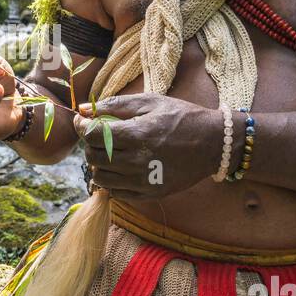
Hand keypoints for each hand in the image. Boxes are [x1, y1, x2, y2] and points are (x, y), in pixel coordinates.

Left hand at [72, 93, 221, 199]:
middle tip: (98, 135)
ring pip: (101, 178)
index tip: (83, 121)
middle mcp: (138, 161)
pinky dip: (111, 180)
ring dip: (98, 163)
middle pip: (93, 157)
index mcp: (138, 135)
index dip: (82, 126)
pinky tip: (120, 167)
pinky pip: (116, 192)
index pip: (92, 135)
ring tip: (109, 152)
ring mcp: (144, 181)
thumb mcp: (150, 102)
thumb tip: (83, 109)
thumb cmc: (182, 117)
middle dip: (89, 145)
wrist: (213, 143)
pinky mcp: (150, 193)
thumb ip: (115, 105)